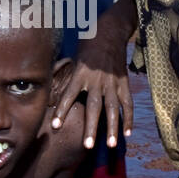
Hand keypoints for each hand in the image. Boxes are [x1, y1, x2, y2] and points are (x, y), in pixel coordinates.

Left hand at [52, 26, 132, 150]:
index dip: (61, 111)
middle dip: (91, 127)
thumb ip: (65, 77)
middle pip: (94, 107)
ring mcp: (113, 83)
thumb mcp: (72, 58)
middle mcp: (97, 80)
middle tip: (88, 146)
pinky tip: (127, 134)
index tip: (55, 126)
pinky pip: (128, 103)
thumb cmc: (86, 46)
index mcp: (81, 74)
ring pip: (113, 108)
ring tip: (112, 145)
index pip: (69, 95)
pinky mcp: (124, 83)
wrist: (109, 31)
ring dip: (113, 128)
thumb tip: (50, 91)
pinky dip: (128, 118)